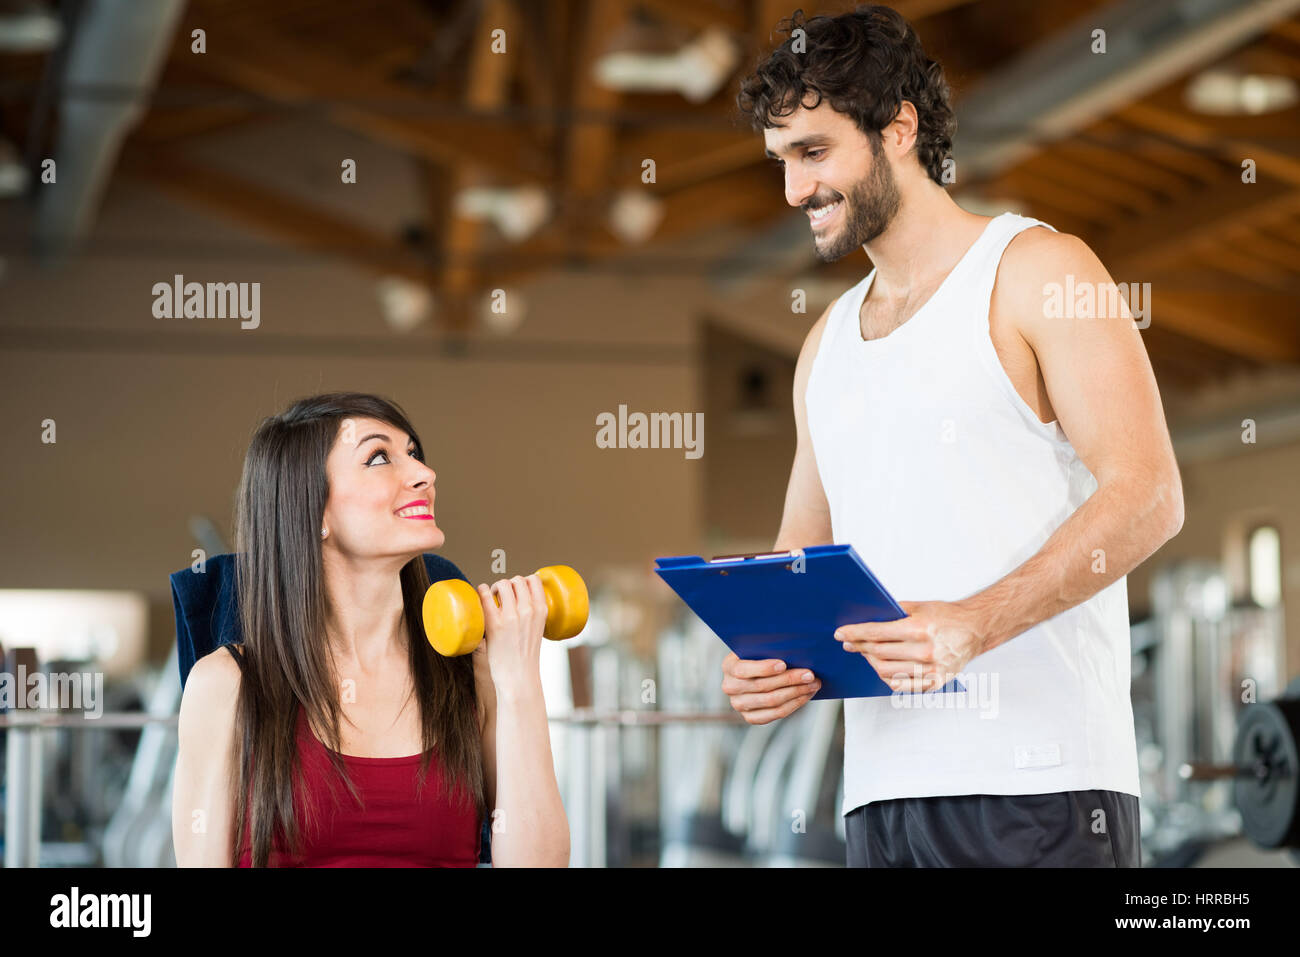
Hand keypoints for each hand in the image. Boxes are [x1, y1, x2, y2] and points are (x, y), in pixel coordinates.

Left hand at [477, 575, 546, 690]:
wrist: (519, 677)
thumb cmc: (526, 656)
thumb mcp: (537, 630)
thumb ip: (531, 614)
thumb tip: (517, 601)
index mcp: (542, 610)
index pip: (533, 579)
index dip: (523, 580)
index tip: (517, 589)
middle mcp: (528, 610)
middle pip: (516, 580)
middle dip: (508, 584)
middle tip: (501, 596)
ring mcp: (512, 616)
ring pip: (502, 584)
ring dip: (495, 587)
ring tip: (492, 599)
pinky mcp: (495, 624)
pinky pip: (485, 596)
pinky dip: (482, 591)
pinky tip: (480, 596)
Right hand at [721, 652, 821, 724]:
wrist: (754, 672)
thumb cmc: (759, 655)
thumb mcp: (757, 647)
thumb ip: (768, 647)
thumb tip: (794, 648)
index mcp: (728, 666)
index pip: (744, 669)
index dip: (764, 668)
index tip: (783, 664)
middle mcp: (730, 687)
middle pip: (762, 687)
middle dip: (789, 680)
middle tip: (809, 674)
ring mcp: (739, 704)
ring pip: (772, 701)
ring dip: (796, 693)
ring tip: (813, 684)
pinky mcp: (750, 717)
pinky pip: (775, 714)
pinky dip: (794, 704)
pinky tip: (805, 695)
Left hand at [834, 600, 985, 692]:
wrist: (975, 630)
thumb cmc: (947, 616)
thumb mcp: (919, 607)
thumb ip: (893, 613)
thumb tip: (865, 619)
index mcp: (919, 629)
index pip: (877, 633)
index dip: (855, 633)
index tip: (841, 634)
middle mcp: (925, 651)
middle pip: (879, 653)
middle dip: (860, 647)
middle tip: (850, 644)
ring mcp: (931, 670)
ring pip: (887, 672)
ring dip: (871, 663)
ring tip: (866, 654)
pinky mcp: (935, 682)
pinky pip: (902, 686)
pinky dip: (887, 678)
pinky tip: (882, 669)